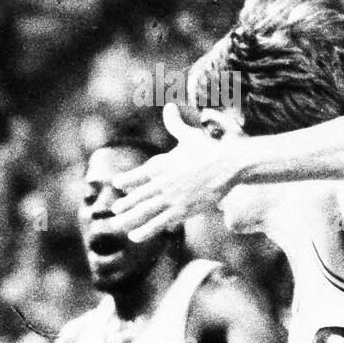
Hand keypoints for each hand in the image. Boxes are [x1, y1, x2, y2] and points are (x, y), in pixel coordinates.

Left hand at [109, 104, 239, 242]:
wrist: (229, 165)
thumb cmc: (210, 150)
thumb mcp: (190, 136)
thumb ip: (175, 125)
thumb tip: (168, 106)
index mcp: (164, 163)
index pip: (140, 173)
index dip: (127, 179)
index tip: (117, 183)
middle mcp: (164, 181)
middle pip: (138, 195)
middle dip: (125, 204)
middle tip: (114, 210)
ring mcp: (172, 197)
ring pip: (144, 211)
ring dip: (128, 220)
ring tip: (117, 225)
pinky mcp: (182, 211)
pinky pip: (159, 223)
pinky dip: (146, 230)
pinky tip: (134, 236)